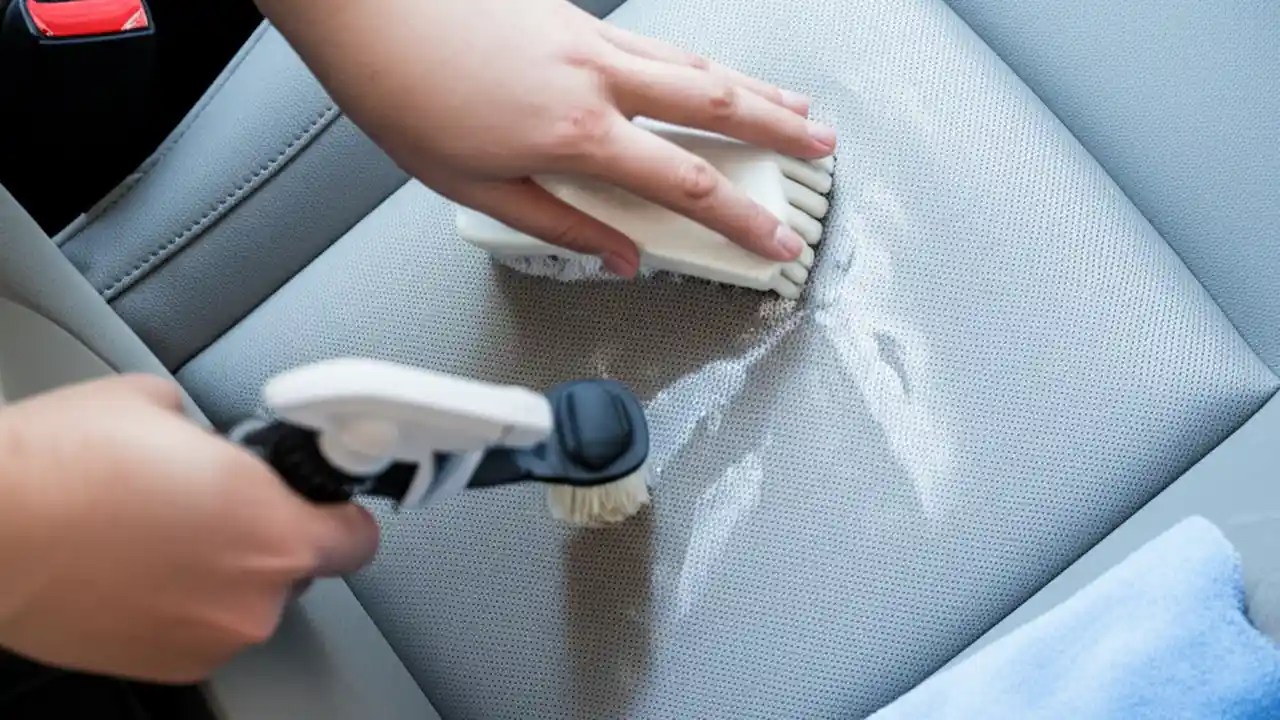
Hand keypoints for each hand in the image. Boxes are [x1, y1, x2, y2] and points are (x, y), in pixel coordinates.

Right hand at [0, 375, 378, 682]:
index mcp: (275, 531)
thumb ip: (216, 437)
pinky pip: (200, 627)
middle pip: (295, 569)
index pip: (355, 537)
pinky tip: (136, 569)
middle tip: (212, 507)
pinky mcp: (165, 666)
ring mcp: (209, 639)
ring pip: (244, 601)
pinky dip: (181, 604)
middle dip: (264, 537)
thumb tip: (209, 443)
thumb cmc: (61, 466)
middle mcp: (253, 597)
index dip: (336, 515)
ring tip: (158, 536)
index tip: (320, 505)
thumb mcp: (163, 406)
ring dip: (219, 573)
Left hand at [257, 0, 835, 275]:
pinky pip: (658, 44)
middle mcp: (596, 77)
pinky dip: (699, 64)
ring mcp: (590, 38)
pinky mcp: (573, 16)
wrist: (363, 7)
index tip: (777, 242)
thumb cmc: (403, 92)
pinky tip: (710, 74)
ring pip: (695, 64)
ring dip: (752, 89)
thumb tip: (618, 254)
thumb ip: (560, 224)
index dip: (742, 221)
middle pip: (716, 106)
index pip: (685, 185)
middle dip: (780, 131)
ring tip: (792, 108)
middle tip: (822, 151)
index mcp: (575, 132)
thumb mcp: (474, 187)